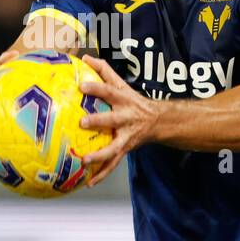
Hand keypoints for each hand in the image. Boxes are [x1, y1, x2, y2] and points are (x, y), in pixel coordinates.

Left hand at [77, 54, 160, 187]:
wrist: (158, 121)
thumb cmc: (132, 100)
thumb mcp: (121, 83)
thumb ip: (103, 70)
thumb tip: (84, 57)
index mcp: (123, 100)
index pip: (109, 91)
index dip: (96, 87)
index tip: (82, 85)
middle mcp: (126, 118)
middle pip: (112, 120)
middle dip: (98, 122)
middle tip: (82, 123)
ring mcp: (126, 136)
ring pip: (113, 148)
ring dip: (99, 155)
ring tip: (84, 161)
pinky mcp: (125, 149)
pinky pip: (113, 164)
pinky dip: (101, 174)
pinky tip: (88, 182)